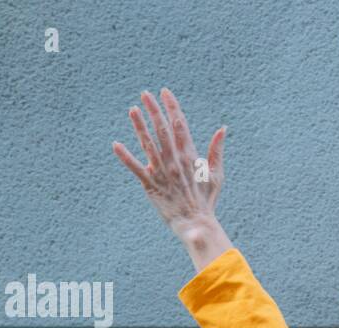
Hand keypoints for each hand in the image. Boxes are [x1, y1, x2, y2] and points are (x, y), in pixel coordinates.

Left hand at [112, 88, 231, 270]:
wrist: (196, 224)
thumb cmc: (206, 200)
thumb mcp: (216, 175)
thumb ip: (217, 151)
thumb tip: (222, 129)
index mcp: (191, 157)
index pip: (180, 126)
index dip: (172, 107)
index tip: (165, 92)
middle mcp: (175, 162)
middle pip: (163, 131)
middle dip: (154, 111)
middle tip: (145, 94)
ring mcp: (162, 173)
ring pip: (149, 145)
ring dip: (140, 127)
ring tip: (132, 110)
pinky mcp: (151, 185)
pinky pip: (136, 169)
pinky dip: (126, 157)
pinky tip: (116, 144)